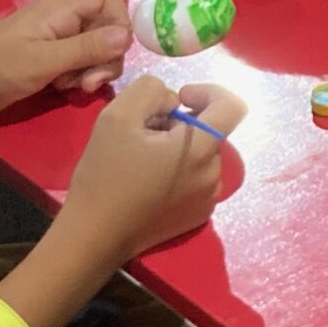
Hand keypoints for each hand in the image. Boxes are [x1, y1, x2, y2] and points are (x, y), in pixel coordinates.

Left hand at [0, 0, 132, 115]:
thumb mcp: (42, 61)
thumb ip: (85, 48)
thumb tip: (126, 36)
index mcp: (61, 8)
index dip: (119, 20)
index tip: (111, 51)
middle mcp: (65, 17)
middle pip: (109, 24)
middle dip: (107, 55)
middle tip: (89, 82)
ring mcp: (60, 37)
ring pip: (99, 46)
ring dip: (94, 69)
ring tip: (73, 87)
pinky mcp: (54, 56)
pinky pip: (83, 61)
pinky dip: (81, 76)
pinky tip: (64, 88)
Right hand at [66, 76, 247, 256]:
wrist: (95, 235)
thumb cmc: (105, 174)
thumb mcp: (118, 116)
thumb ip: (152, 91)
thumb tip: (173, 102)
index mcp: (202, 150)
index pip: (233, 106)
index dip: (208, 91)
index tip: (179, 98)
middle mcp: (214, 175)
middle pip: (210, 131)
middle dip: (181, 122)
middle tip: (143, 132)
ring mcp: (208, 199)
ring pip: (202, 154)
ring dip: (178, 146)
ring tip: (142, 158)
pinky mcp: (197, 216)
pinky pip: (196, 178)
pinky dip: (178, 169)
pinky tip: (148, 180)